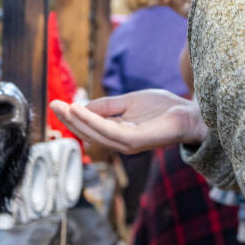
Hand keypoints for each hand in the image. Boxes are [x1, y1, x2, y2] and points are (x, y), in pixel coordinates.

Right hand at [49, 90, 207, 154]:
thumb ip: (107, 106)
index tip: (57, 103)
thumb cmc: (163, 108)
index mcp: (118, 132)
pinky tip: (81, 110)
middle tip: (54, 105)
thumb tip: (82, 106)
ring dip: (77, 121)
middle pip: (88, 132)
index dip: (73, 117)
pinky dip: (92, 121)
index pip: (90, 127)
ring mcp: (128, 143)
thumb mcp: (129, 102)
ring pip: (95, 134)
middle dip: (70, 120)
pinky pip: (108, 131)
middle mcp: (120, 141)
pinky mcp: (135, 140)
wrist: (190, 113)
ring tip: (64, 108)